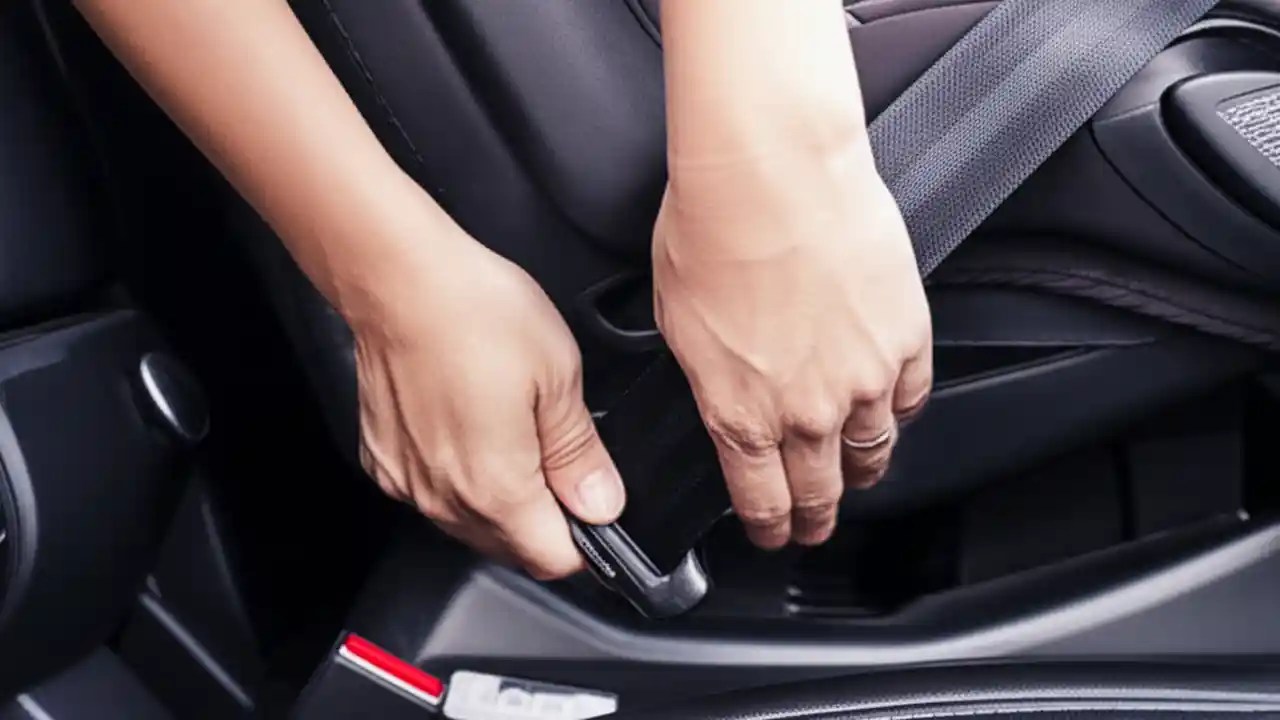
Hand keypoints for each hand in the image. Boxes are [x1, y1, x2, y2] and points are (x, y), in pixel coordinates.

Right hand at [350, 221, 623, 579]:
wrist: (398, 278)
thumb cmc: (474, 313)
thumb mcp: (559, 377)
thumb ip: (580, 455)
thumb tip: (601, 506)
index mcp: (497, 491)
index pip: (553, 560)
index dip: (585, 539)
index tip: (594, 505)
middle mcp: (444, 500)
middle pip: (511, 548)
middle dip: (545, 522)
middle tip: (560, 460)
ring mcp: (408, 482)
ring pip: (469, 525)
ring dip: (500, 502)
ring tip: (515, 435)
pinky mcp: (382, 460)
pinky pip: (431, 493)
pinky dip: (457, 477)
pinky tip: (471, 429)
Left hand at [654, 138, 931, 549]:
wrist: (770, 173)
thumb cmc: (711, 229)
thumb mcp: (676, 319)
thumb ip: (707, 372)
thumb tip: (722, 386)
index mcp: (738, 411)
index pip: (761, 498)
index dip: (770, 526)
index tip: (775, 534)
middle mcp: (804, 409)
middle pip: (820, 489)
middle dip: (816, 516)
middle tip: (817, 525)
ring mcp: (863, 378)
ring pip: (872, 452)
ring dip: (862, 470)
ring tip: (859, 475)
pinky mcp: (906, 338)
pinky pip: (912, 397)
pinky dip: (901, 411)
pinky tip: (893, 410)